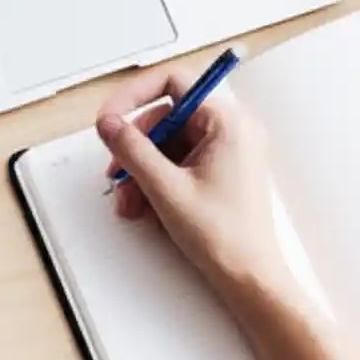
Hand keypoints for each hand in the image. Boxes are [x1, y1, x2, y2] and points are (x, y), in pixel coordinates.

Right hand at [96, 64, 291, 294]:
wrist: (249, 278)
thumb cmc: (224, 237)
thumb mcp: (166, 189)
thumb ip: (132, 150)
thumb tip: (110, 124)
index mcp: (227, 123)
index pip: (173, 82)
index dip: (135, 95)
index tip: (112, 118)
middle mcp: (230, 130)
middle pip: (166, 117)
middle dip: (135, 147)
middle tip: (117, 171)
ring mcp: (226, 150)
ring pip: (168, 143)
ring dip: (142, 169)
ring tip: (130, 201)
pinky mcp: (220, 170)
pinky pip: (179, 161)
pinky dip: (157, 179)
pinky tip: (144, 206)